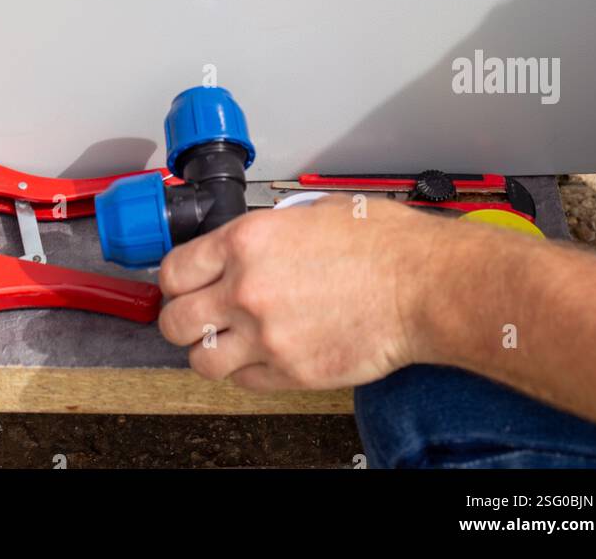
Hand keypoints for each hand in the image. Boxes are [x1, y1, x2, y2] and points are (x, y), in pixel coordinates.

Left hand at [158, 195, 442, 392]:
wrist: (422, 286)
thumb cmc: (381, 243)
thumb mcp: (309, 213)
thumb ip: (265, 233)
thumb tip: (244, 246)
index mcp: (247, 242)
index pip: (174, 270)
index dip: (174, 280)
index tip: (181, 285)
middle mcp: (246, 289)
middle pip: (175, 321)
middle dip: (181, 319)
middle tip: (196, 317)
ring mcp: (266, 336)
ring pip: (202, 361)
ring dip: (209, 352)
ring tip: (227, 341)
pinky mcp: (291, 372)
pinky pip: (245, 382)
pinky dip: (249, 371)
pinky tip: (266, 353)